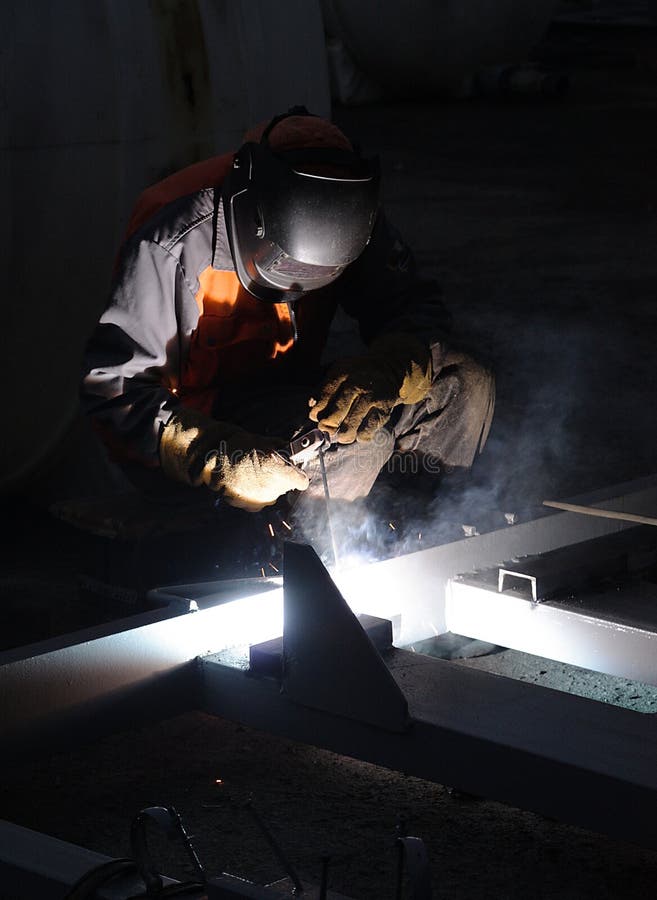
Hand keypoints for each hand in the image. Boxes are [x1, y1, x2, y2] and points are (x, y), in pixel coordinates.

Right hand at [159, 406, 308, 510]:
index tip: (296, 472)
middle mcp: (269, 487)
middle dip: (282, 479)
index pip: (301, 481)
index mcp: (276, 469)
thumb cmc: (237, 446)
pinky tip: (247, 482)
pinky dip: (256, 493)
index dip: (299, 476)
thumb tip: (295, 449)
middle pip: (287, 488)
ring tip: (255, 474)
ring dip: (270, 486)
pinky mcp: (246, 505)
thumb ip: (281, 447)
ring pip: (274, 495)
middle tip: (270, 467)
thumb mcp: (261, 441)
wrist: (210, 458)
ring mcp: (258, 499)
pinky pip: (259, 500)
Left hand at [308, 333, 431, 442]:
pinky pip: (369, 429)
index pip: (324, 396)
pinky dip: (361, 436)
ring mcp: (371, 396)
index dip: (317, 411)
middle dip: (328, 425)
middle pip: (336, 412)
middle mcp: (357, 383)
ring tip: (342, 435)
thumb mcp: (339, 372)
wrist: (388, 368)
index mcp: (342, 373)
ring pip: (351, 424)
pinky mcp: (384, 407)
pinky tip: (359, 434)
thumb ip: (323, 388)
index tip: (316, 417)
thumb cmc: (357, 374)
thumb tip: (312, 408)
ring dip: (343, 435)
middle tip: (328, 429)